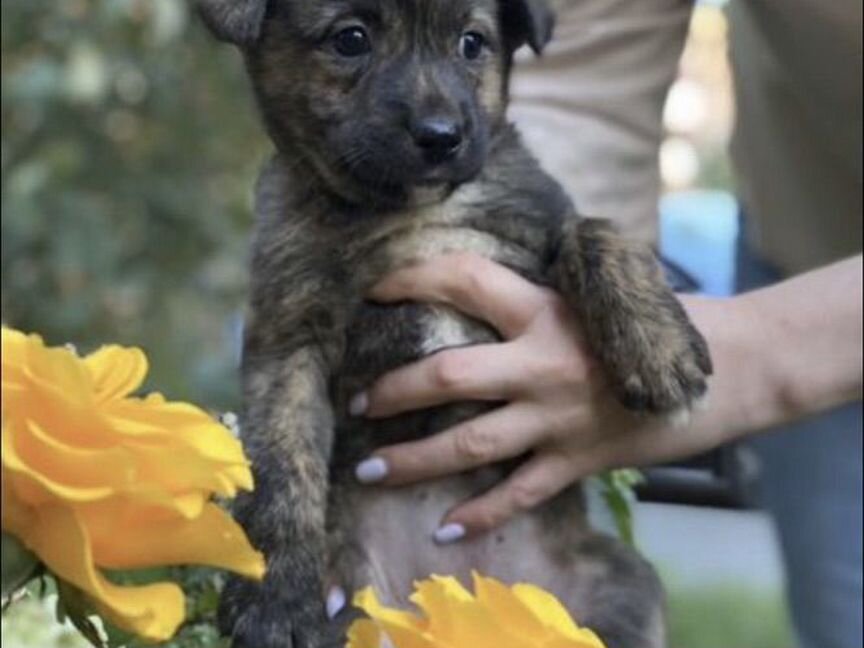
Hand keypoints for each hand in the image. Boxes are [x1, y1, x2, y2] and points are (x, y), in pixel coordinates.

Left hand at [350, 254, 735, 539]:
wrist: (727, 368)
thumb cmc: (659, 321)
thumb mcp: (598, 294)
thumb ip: (540, 295)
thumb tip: (483, 285)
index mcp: (545, 310)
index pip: (463, 281)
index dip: (411, 279)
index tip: (373, 290)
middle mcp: (542, 364)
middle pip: (448, 376)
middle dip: (393, 390)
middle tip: (355, 403)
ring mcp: (557, 418)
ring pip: (471, 444)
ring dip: (415, 460)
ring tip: (369, 470)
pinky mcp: (578, 459)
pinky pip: (520, 494)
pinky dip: (482, 515)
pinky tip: (445, 532)